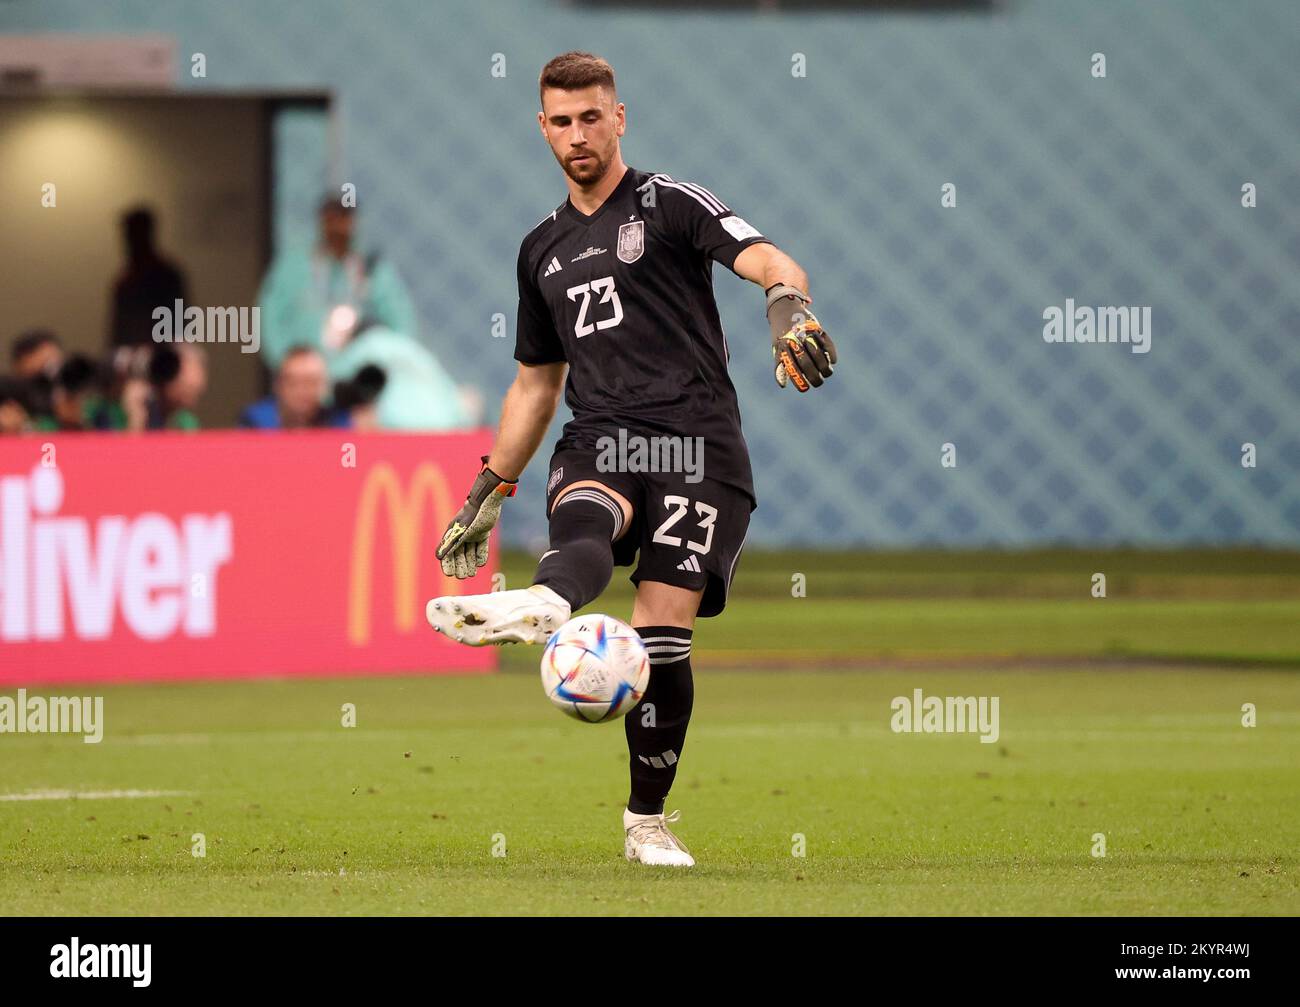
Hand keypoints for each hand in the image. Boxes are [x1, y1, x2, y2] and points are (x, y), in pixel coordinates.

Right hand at [435, 459, 516, 578]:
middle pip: (459, 554)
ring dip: (470, 563)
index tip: (449, 574)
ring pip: (470, 552)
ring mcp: (472, 534)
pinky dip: (481, 554)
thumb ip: (450, 544)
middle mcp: (461, 534)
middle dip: (460, 566)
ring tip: (472, 574)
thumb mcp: (461, 532)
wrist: (487, 501)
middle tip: (463, 576)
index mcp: (453, 534)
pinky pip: (481, 547)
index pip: (448, 551)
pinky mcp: (483, 532)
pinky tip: (481, 563)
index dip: (448, 563)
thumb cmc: (473, 515)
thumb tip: (438, 557)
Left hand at [767, 284, 836, 391]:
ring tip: (827, 373)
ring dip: (825, 368)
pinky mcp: (816, 327)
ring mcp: (807, 333)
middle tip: (818, 383)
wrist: (784, 306)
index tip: (805, 389)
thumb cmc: (781, 332)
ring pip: (819, 355)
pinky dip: (831, 353)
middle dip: (814, 377)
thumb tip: (783, 385)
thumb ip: (780, 364)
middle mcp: (795, 340)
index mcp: (784, 346)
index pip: (793, 368)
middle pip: (807, 363)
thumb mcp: (777, 346)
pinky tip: (833, 361)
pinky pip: (827, 343)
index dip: (800, 380)